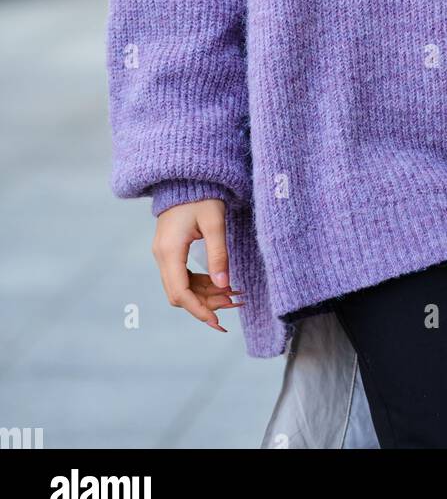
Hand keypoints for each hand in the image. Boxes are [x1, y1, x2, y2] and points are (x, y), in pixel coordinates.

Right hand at [152, 198, 244, 332]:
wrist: (185, 176)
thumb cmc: (202, 195)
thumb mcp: (215, 222)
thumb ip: (219, 253)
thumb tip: (223, 284)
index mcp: (170, 250)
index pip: (180, 292)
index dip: (198, 310)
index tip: (217, 322)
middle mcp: (162, 255)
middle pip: (179, 294)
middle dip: (205, 304)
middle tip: (233, 305)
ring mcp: (163, 253)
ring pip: (181, 287)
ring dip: (204, 295)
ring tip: (233, 296)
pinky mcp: (170, 250)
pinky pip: (182, 276)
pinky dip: (200, 284)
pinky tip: (219, 284)